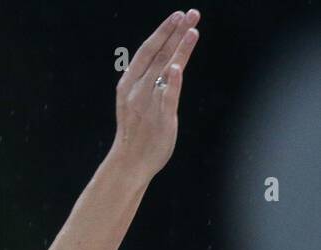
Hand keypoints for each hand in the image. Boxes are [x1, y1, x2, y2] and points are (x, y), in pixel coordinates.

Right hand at [112, 9, 200, 178]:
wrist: (129, 163)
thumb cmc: (135, 133)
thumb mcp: (136, 102)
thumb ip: (151, 82)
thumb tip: (169, 62)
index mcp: (128, 85)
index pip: (147, 52)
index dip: (162, 32)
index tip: (177, 16)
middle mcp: (137, 91)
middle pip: (158, 56)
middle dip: (174, 33)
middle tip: (190, 13)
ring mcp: (148, 104)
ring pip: (165, 70)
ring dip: (179, 49)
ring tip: (193, 29)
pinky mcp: (161, 118)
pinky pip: (168, 96)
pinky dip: (173, 82)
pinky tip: (179, 66)